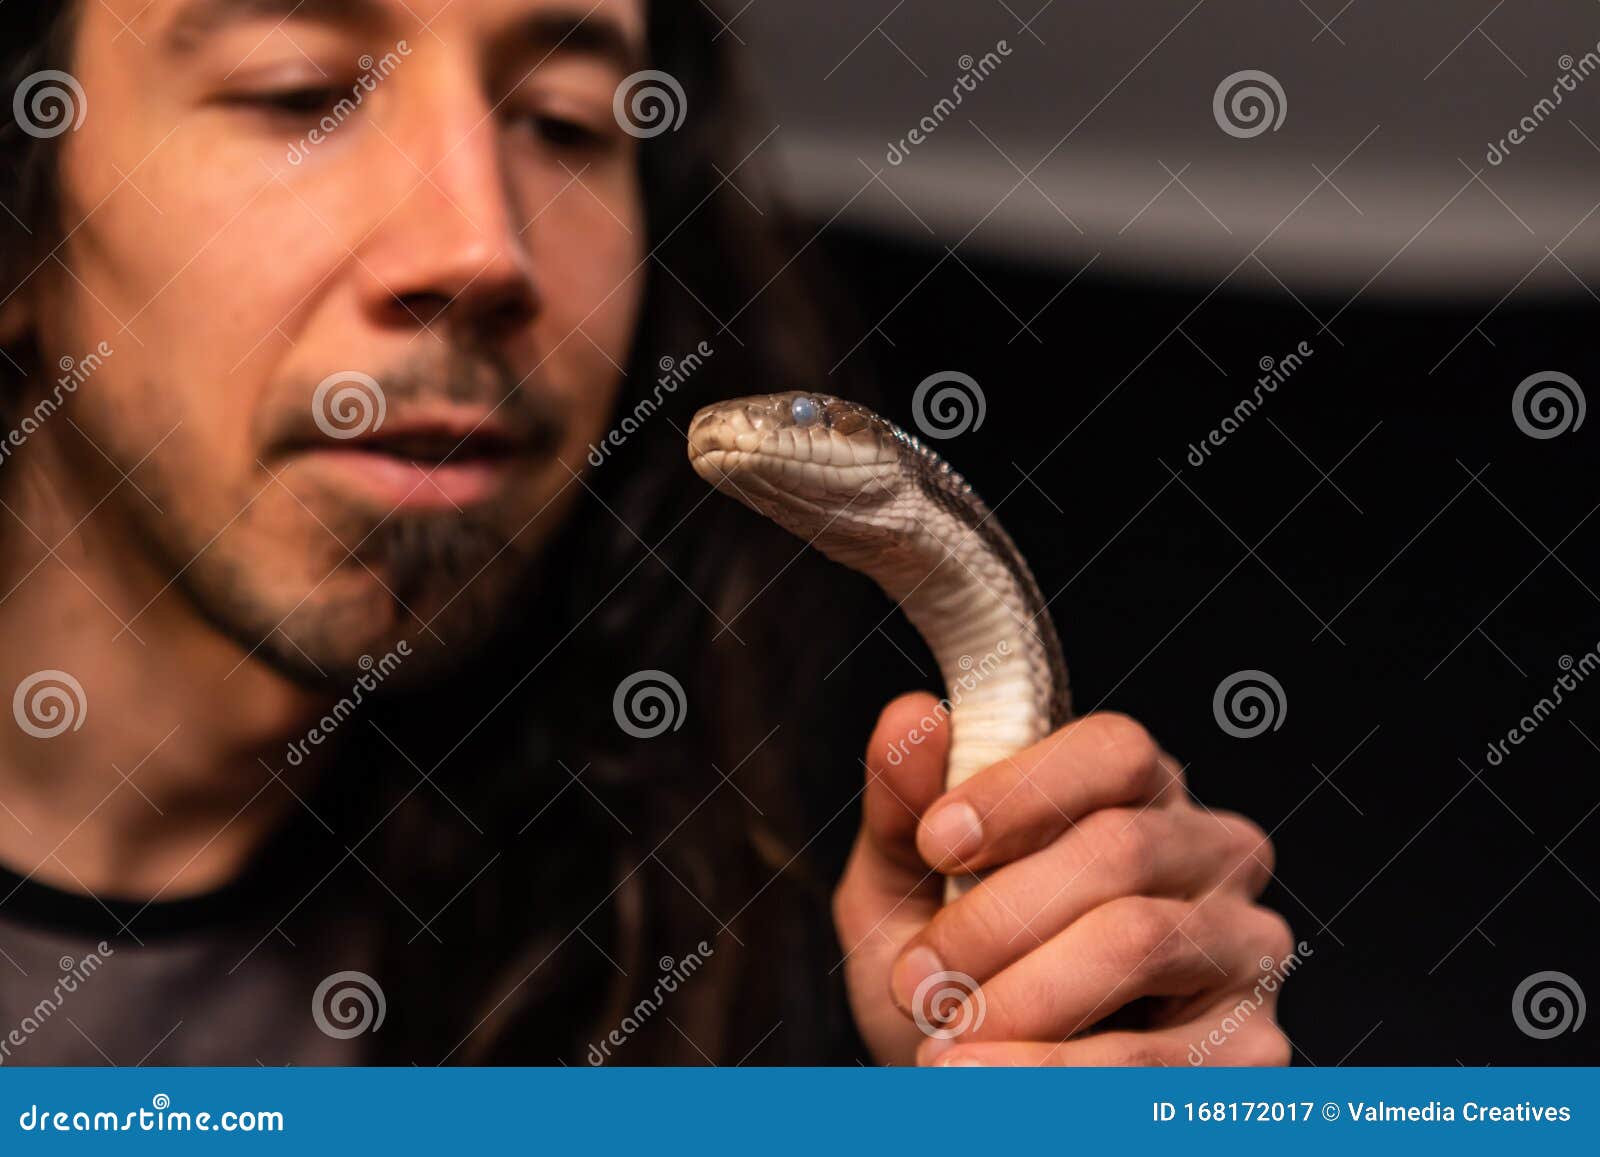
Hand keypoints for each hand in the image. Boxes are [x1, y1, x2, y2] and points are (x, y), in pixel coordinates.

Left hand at [833, 692, 1295, 1065]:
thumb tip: (909, 717)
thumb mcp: (908, 884)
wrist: (972, 1083)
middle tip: (918, 976)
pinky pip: (1154, 1062)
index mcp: (1139, 790)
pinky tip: (986, 1086)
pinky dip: (1053, 1077)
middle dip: (998, 918)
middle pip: (1120, 849)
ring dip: (1022, 1000)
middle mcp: (1213, 854)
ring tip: (940, 1047)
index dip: (1021, 790)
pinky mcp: (1254, 1050)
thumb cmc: (952, 965)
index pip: (1113, 750)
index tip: (936, 842)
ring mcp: (1245, 949)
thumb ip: (906, 805)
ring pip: (1139, 943)